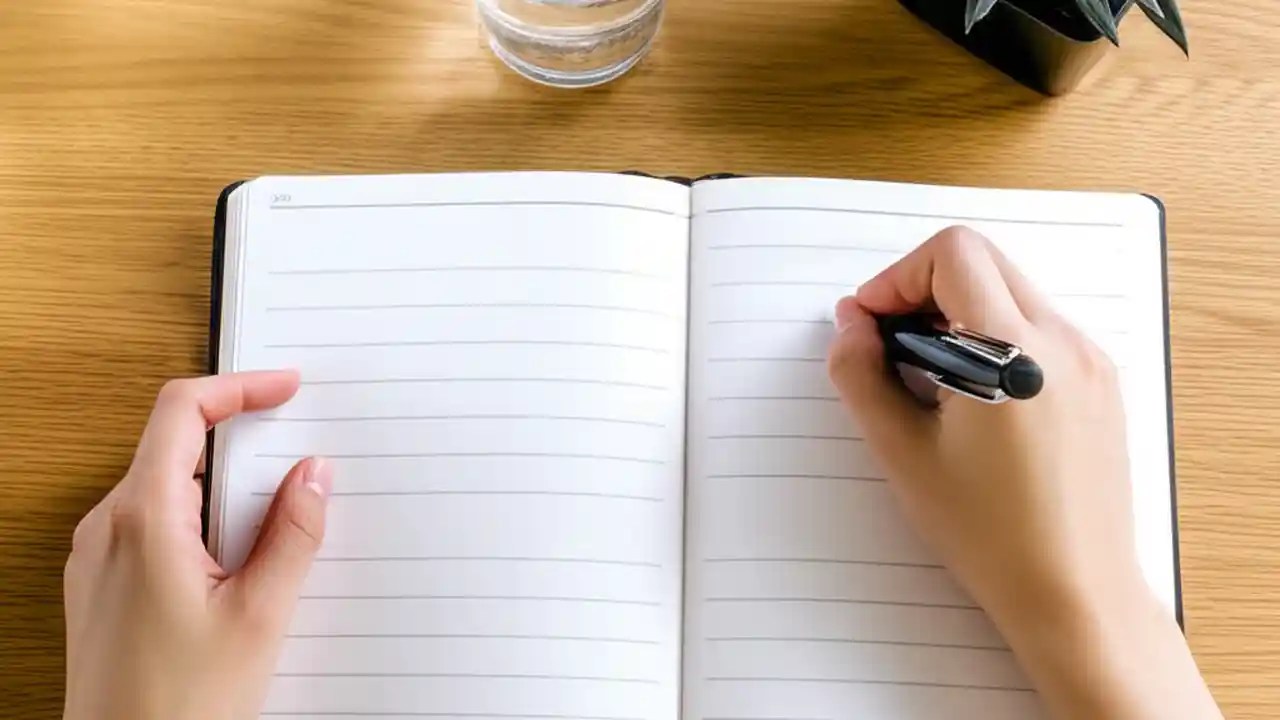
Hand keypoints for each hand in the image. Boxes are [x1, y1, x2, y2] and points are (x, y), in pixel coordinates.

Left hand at [63, 371, 331, 719]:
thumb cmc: (181, 708)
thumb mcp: (260, 615)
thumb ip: (293, 534)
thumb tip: (313, 474)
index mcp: (142, 521)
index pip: (181, 411)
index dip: (238, 387)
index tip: (285, 386)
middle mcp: (108, 529)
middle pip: (174, 445)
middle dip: (242, 440)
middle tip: (298, 459)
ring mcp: (98, 557)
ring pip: (166, 486)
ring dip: (224, 487)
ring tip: (277, 525)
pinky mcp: (103, 585)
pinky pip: (154, 524)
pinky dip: (202, 520)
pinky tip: (240, 561)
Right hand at [827, 226, 1220, 718]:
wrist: (1073, 591)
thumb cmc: (990, 535)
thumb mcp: (902, 452)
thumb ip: (860, 375)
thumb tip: (851, 324)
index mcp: (1011, 354)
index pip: (953, 254)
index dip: (897, 278)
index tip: (873, 325)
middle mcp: (1062, 343)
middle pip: (983, 261)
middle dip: (925, 289)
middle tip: (892, 344)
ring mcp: (1090, 360)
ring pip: (1012, 290)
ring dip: (960, 312)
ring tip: (931, 379)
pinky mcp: (1102, 382)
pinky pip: (1040, 327)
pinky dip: (997, 337)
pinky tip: (974, 398)